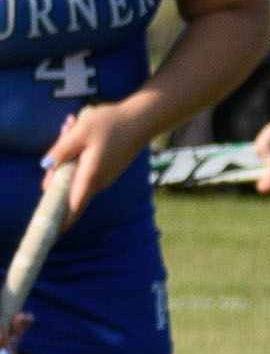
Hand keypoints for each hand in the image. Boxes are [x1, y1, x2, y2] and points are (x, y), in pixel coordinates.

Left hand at [41, 102, 155, 216]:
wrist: (140, 121)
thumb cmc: (109, 124)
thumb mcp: (79, 133)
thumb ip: (61, 151)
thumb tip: (45, 168)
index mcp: (91, 175)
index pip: (75, 205)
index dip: (64, 220)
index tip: (56, 232)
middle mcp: (99, 181)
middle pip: (70, 187)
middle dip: (58, 171)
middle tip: (66, 132)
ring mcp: (105, 177)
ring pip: (76, 176)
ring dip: (68, 158)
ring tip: (73, 126)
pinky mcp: (107, 171)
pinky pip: (85, 170)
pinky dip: (78, 156)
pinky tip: (81, 131)